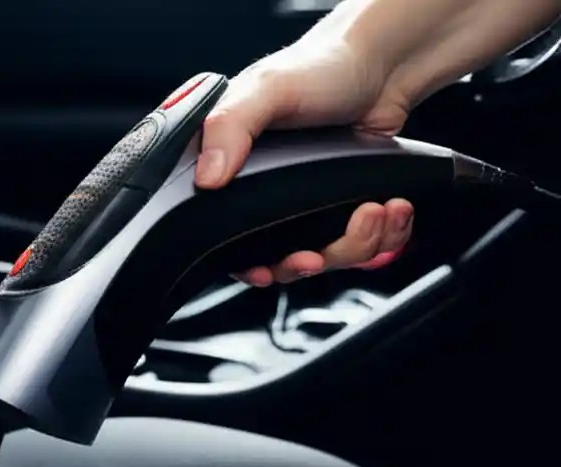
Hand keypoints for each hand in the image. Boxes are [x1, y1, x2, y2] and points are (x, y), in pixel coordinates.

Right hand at [195, 39, 416, 286]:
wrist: (384, 65)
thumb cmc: (322, 67)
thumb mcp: (266, 89)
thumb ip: (230, 128)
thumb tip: (207, 178)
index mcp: (234, 170)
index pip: (224, 236)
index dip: (244, 263)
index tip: (265, 269)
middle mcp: (267, 194)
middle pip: (279, 260)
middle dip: (310, 260)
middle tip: (322, 248)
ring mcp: (309, 205)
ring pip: (327, 257)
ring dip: (358, 243)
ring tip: (376, 210)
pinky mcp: (346, 208)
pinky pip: (365, 246)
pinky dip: (385, 236)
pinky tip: (391, 209)